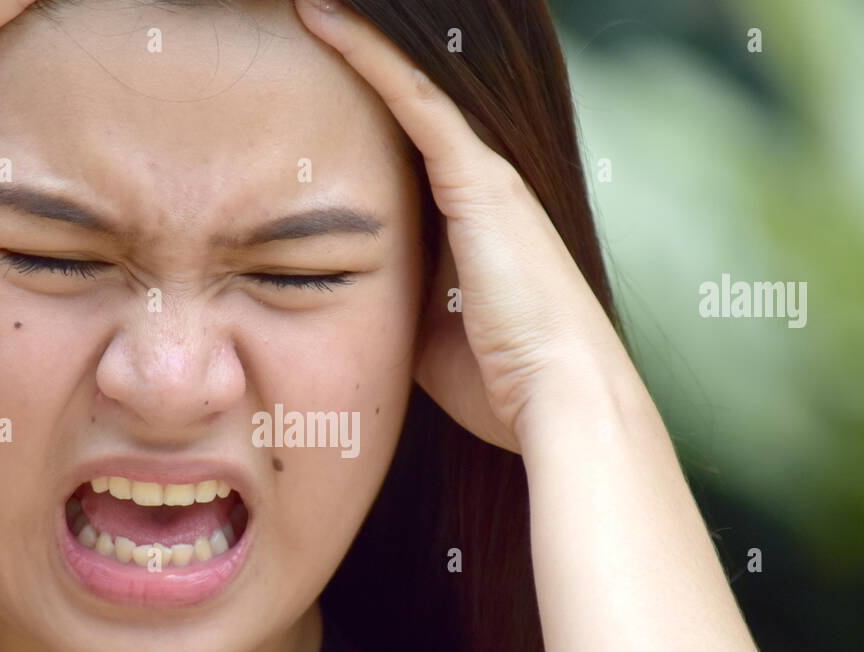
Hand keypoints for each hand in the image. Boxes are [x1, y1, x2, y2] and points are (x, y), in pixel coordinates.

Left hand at [293, 0, 620, 452]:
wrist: (557, 399)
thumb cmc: (499, 384)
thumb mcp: (431, 336)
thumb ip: (401, 302)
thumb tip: (359, 298)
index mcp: (476, 224)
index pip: (409, 149)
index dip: (365, 111)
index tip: (311, 83)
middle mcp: (485, 184)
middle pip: (412, 104)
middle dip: (362, 62)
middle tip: (306, 18)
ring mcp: (485, 175)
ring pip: (412, 86)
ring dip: (361, 41)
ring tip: (311, 3)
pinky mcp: (478, 178)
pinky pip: (415, 97)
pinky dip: (369, 53)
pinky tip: (324, 15)